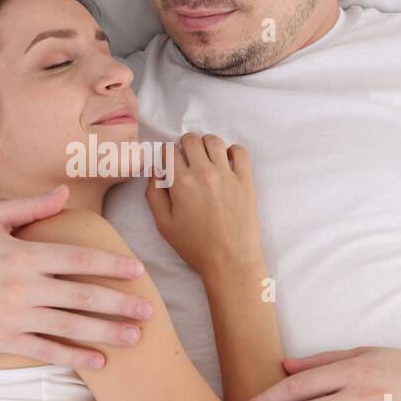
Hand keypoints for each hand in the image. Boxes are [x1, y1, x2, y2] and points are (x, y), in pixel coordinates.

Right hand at [0, 184, 152, 370]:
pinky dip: (74, 358)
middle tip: (150, 310)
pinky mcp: (4, 340)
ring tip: (135, 338)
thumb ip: (31, 207)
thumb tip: (64, 192)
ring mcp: (13, 316)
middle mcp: (22, 287)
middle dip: (119, 304)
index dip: (111, 266)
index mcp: (23, 255)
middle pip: (81, 296)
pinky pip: (45, 351)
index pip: (77, 260)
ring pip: (69, 326)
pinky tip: (99, 362)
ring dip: (106, 333)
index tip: (138, 271)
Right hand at [145, 132, 263, 277]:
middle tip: (187, 157)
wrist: (230, 261)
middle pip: (191, 140)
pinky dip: (232, 151)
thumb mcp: (164, 225)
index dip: (166, 154)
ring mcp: (227, 174)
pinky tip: (227, 162)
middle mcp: (204, 173)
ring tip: (206, 157)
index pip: (169, 151)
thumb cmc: (195, 247)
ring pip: (214, 141)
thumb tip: (154, 172)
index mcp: (181, 183)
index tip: (170, 162)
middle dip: (185, 145)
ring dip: (206, 145)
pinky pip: (240, 152)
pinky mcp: (245, 180)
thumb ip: (154, 195)